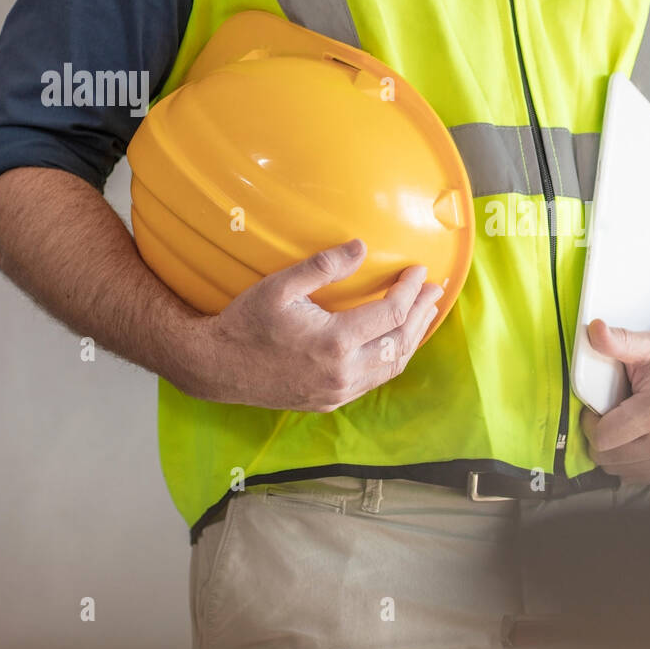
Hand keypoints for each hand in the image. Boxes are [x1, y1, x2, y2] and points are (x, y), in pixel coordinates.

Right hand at [195, 238, 442, 411]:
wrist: (216, 367)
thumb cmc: (245, 322)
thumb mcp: (279, 286)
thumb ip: (323, 266)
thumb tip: (361, 246)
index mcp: (335, 342)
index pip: (392, 313)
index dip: (411, 290)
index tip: (419, 271)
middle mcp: (343, 372)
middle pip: (401, 342)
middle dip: (421, 313)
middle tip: (434, 290)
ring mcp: (338, 392)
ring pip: (392, 366)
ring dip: (411, 338)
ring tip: (423, 314)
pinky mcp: (330, 402)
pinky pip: (374, 381)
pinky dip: (392, 359)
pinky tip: (395, 342)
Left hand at [580, 316, 649, 483]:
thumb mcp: (649, 344)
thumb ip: (618, 341)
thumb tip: (594, 328)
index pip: (601, 439)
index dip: (590, 424)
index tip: (596, 409)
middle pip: (607, 459)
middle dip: (601, 438)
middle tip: (611, 415)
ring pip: (620, 471)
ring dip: (615, 451)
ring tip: (627, 425)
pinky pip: (638, 476)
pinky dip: (631, 461)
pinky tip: (638, 438)